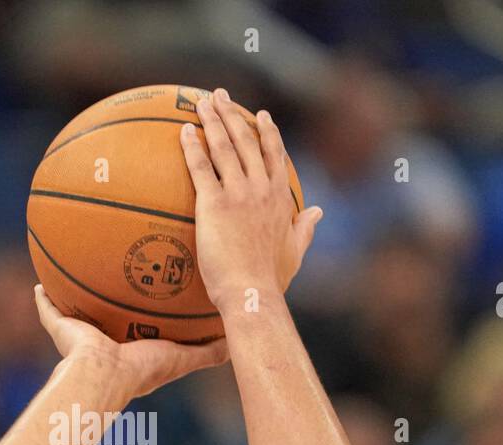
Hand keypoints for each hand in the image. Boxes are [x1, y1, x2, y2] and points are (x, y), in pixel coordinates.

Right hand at [34, 285, 227, 398]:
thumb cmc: (142, 369)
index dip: (143, 309)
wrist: (102, 375)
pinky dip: (44, 298)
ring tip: (76, 264)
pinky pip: (49, 309)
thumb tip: (234, 339)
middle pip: (106, 314)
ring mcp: (79, 337)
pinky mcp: (59, 330)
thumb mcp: (183, 358)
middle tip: (117, 267)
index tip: (154, 285)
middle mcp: (103, 343)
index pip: (138, 325)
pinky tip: (41, 280)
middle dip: (109, 296)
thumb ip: (208, 351)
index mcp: (129, 350)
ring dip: (75, 292)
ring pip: (76, 309)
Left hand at [179, 88, 322, 309]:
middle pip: (247, 141)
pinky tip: (183, 130)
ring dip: (213, 120)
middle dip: (234, 114)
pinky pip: (200, 167)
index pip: (275, 155)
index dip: (268, 132)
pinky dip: (192, 146)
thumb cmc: (271, 279)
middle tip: (221, 96)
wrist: (252, 292)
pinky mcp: (214, 203)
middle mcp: (261, 188)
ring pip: (224, 146)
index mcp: (280, 198)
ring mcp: (238, 193)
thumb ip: (305, 228)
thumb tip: (318, 212)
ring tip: (201, 102)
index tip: (262, 116)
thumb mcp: (295, 251)